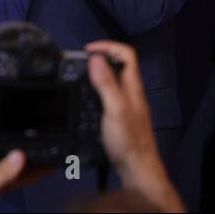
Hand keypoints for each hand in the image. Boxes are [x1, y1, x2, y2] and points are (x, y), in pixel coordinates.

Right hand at [84, 40, 184, 211]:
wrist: (137, 168)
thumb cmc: (128, 140)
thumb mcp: (114, 109)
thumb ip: (106, 83)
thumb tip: (96, 58)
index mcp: (132, 87)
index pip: (126, 54)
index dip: (107, 46)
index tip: (87, 51)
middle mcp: (131, 92)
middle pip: (118, 65)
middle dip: (98, 58)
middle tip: (78, 63)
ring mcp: (126, 104)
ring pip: (112, 79)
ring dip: (95, 73)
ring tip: (78, 76)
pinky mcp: (120, 115)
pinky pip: (107, 94)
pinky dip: (95, 89)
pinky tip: (84, 98)